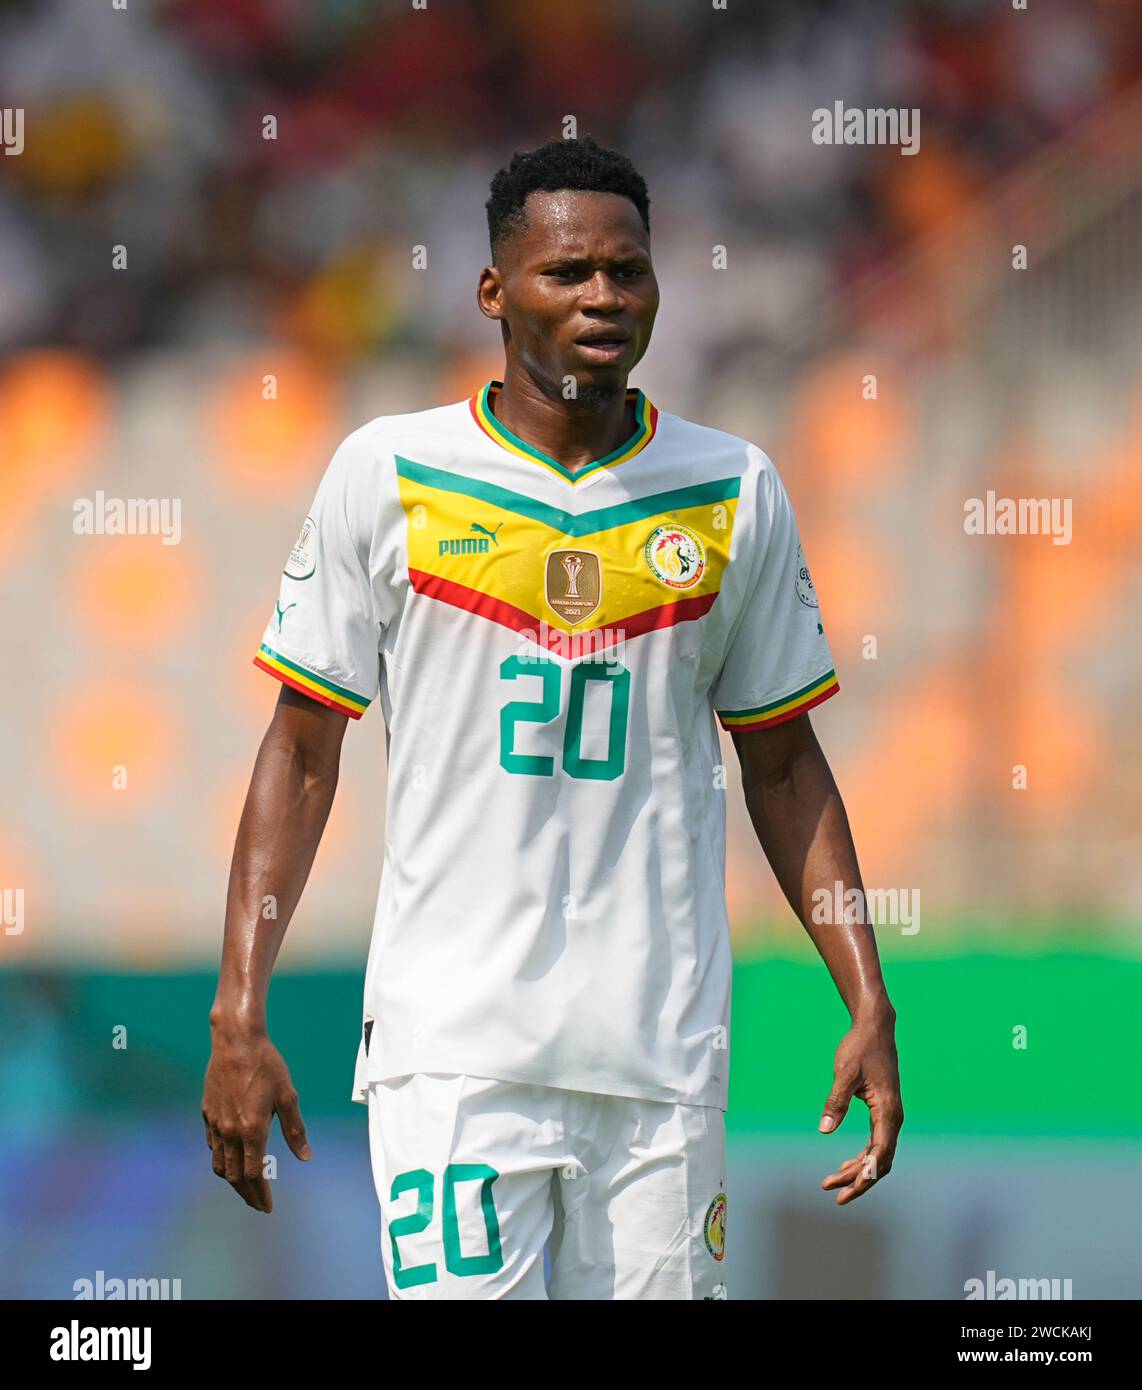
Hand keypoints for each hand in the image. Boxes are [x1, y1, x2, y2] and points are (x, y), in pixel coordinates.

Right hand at [202, 1027, 310, 1211]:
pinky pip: (213, 1146)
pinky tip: (231, 1159)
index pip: (254, 1174)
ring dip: (232, 1181)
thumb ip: (295, 1129)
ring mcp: (215, 1123)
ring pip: (220, 1164)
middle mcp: (230, 1131)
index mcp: (252, 1129)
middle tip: (258, 1205)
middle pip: (235, 1176)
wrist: (235, 1041)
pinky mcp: (207, 1113)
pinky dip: (221, 1159)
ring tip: (245, 1189)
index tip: (268, 1207)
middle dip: (247, 1194)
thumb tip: (305, 1156)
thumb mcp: (288, 1095)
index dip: (261, 1194)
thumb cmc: (266, 1065)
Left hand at [818, 1009, 902, 1204]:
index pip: (878, 1154)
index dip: (864, 1176)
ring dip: (857, 1170)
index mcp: (887, 1111)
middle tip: (831, 1192)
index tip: (847, 1191)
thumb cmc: (860, 1048)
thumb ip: (835, 1102)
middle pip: (879, 1160)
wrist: (875, 1028)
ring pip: (877, 1155)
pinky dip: (861, 1157)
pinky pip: (875, 1143)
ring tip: (832, 1182)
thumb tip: (824, 1129)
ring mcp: (889, 1116)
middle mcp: (893, 1118)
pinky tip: (844, 1165)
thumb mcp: (845, 1073)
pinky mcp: (883, 1112)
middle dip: (857, 1179)